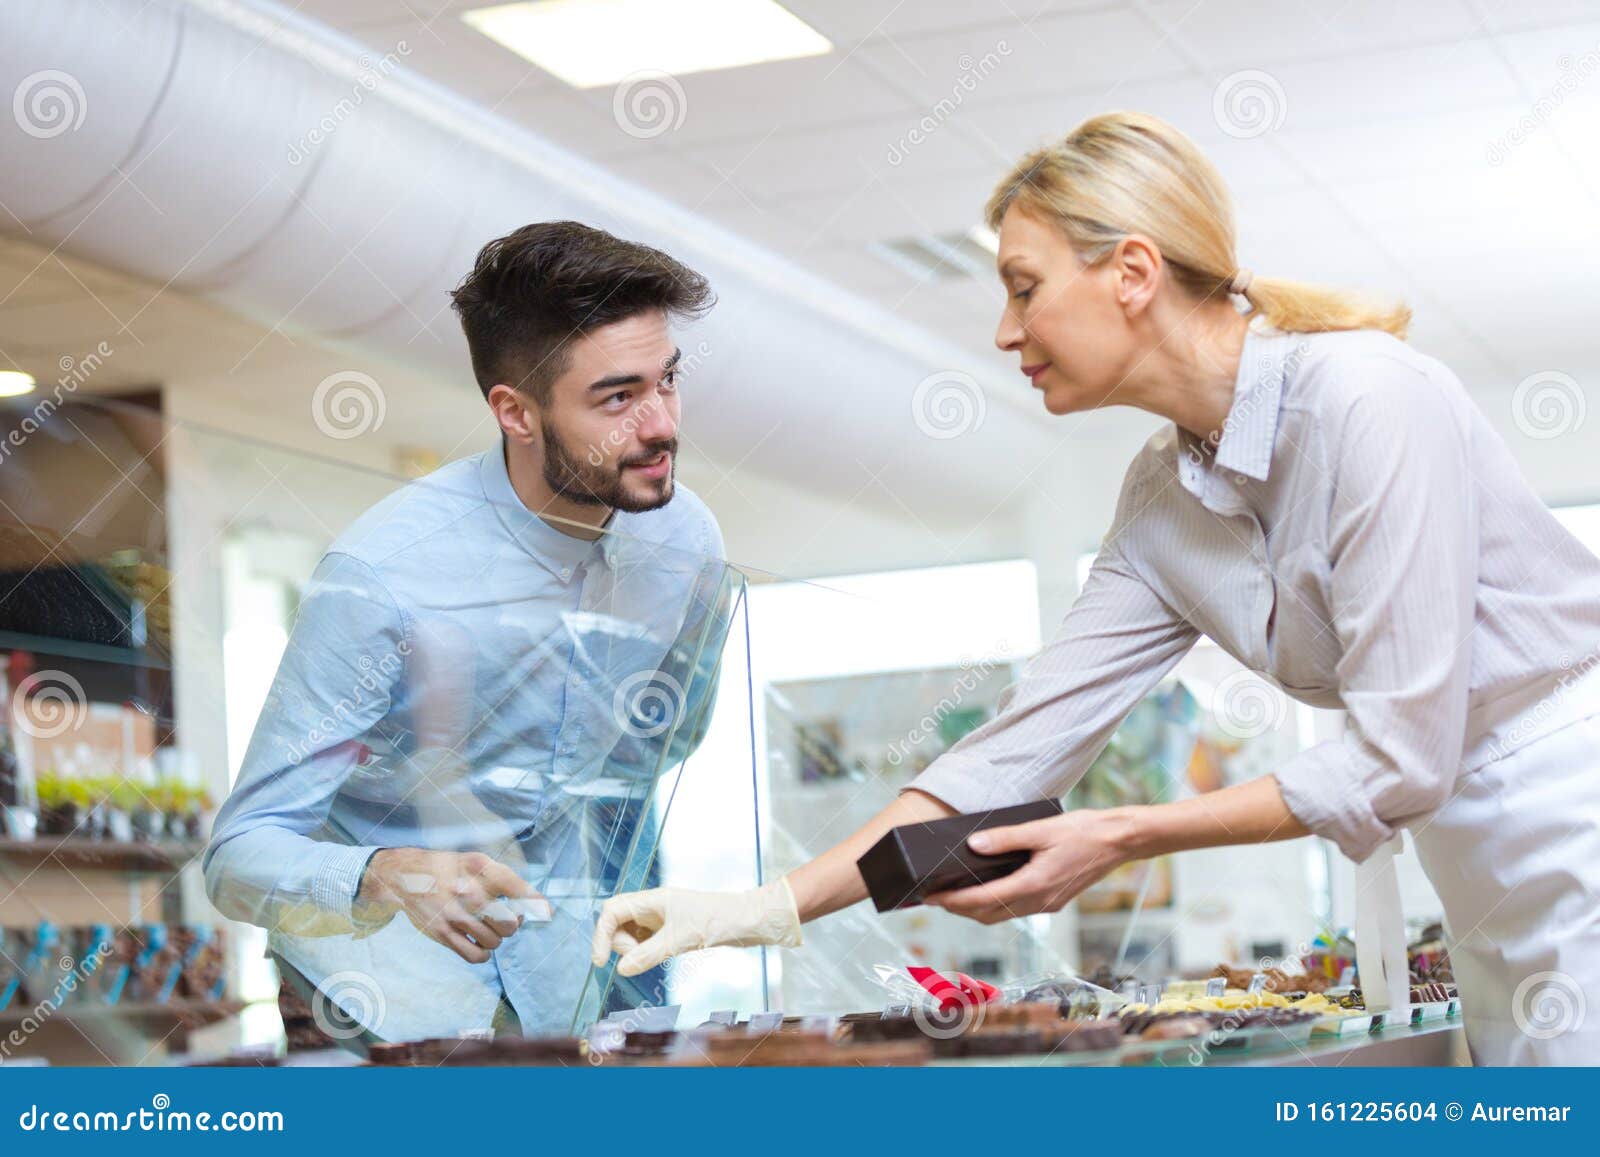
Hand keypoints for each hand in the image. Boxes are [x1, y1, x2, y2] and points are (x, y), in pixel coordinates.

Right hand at [356, 848, 545, 963]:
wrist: (402, 876)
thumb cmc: (447, 868)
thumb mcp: (474, 861)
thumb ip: (504, 879)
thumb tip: (537, 906)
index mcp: (479, 868)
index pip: (517, 888)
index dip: (535, 902)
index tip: (546, 912)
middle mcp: (468, 891)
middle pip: (510, 924)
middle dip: (512, 925)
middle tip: (505, 919)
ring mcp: (454, 914)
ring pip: (495, 942)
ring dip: (496, 939)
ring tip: (487, 928)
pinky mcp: (441, 933)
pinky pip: (475, 956)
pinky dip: (483, 954)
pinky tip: (479, 943)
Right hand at [590, 878, 801, 975]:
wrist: (747, 921)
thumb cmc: (716, 921)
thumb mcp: (679, 940)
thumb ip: (647, 955)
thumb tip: (621, 970)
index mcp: (651, 899)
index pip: (611, 911)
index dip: (600, 935)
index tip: (600, 962)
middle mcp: (653, 906)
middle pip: (618, 925)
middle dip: (622, 945)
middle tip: (643, 957)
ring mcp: (662, 918)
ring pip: (632, 935)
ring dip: (636, 951)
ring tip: (662, 954)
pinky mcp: (671, 930)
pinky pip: (647, 942)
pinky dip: (647, 953)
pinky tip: (665, 955)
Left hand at [925, 809, 1132, 924]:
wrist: (1120, 841)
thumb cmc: (1084, 832)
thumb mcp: (1041, 829)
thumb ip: (1005, 838)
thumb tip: (973, 846)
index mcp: (1034, 885)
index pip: (982, 901)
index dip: (953, 901)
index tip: (930, 897)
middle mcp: (1039, 901)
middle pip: (988, 915)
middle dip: (959, 910)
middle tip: (935, 897)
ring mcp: (1048, 904)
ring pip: (1003, 915)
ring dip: (977, 910)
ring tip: (955, 896)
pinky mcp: (1054, 900)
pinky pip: (1017, 909)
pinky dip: (996, 905)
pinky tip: (989, 890)